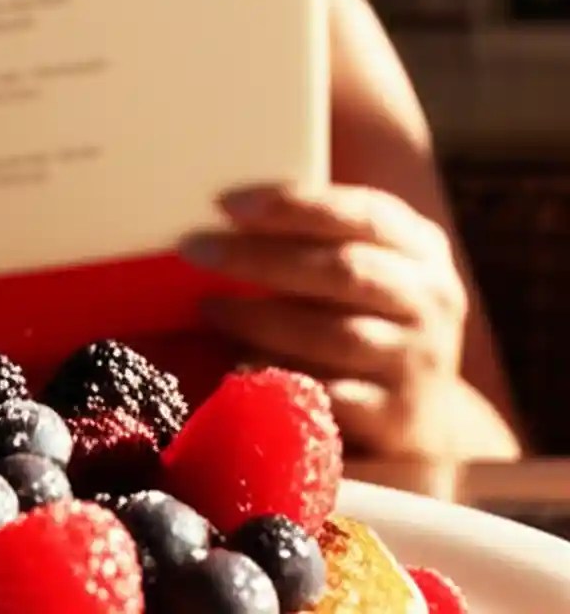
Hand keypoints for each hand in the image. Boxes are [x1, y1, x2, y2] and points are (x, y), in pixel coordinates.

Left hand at [180, 183, 520, 459]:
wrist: (415, 414)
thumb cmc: (364, 320)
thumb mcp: (360, 270)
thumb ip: (309, 242)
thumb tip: (216, 225)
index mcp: (418, 248)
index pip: (361, 213)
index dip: (295, 205)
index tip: (227, 203)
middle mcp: (428, 300)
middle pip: (342, 270)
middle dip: (259, 257)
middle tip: (193, 249)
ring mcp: (415, 360)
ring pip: (334, 335)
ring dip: (261, 319)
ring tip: (209, 308)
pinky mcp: (395, 417)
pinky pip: (329, 395)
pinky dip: (283, 378)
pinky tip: (241, 367)